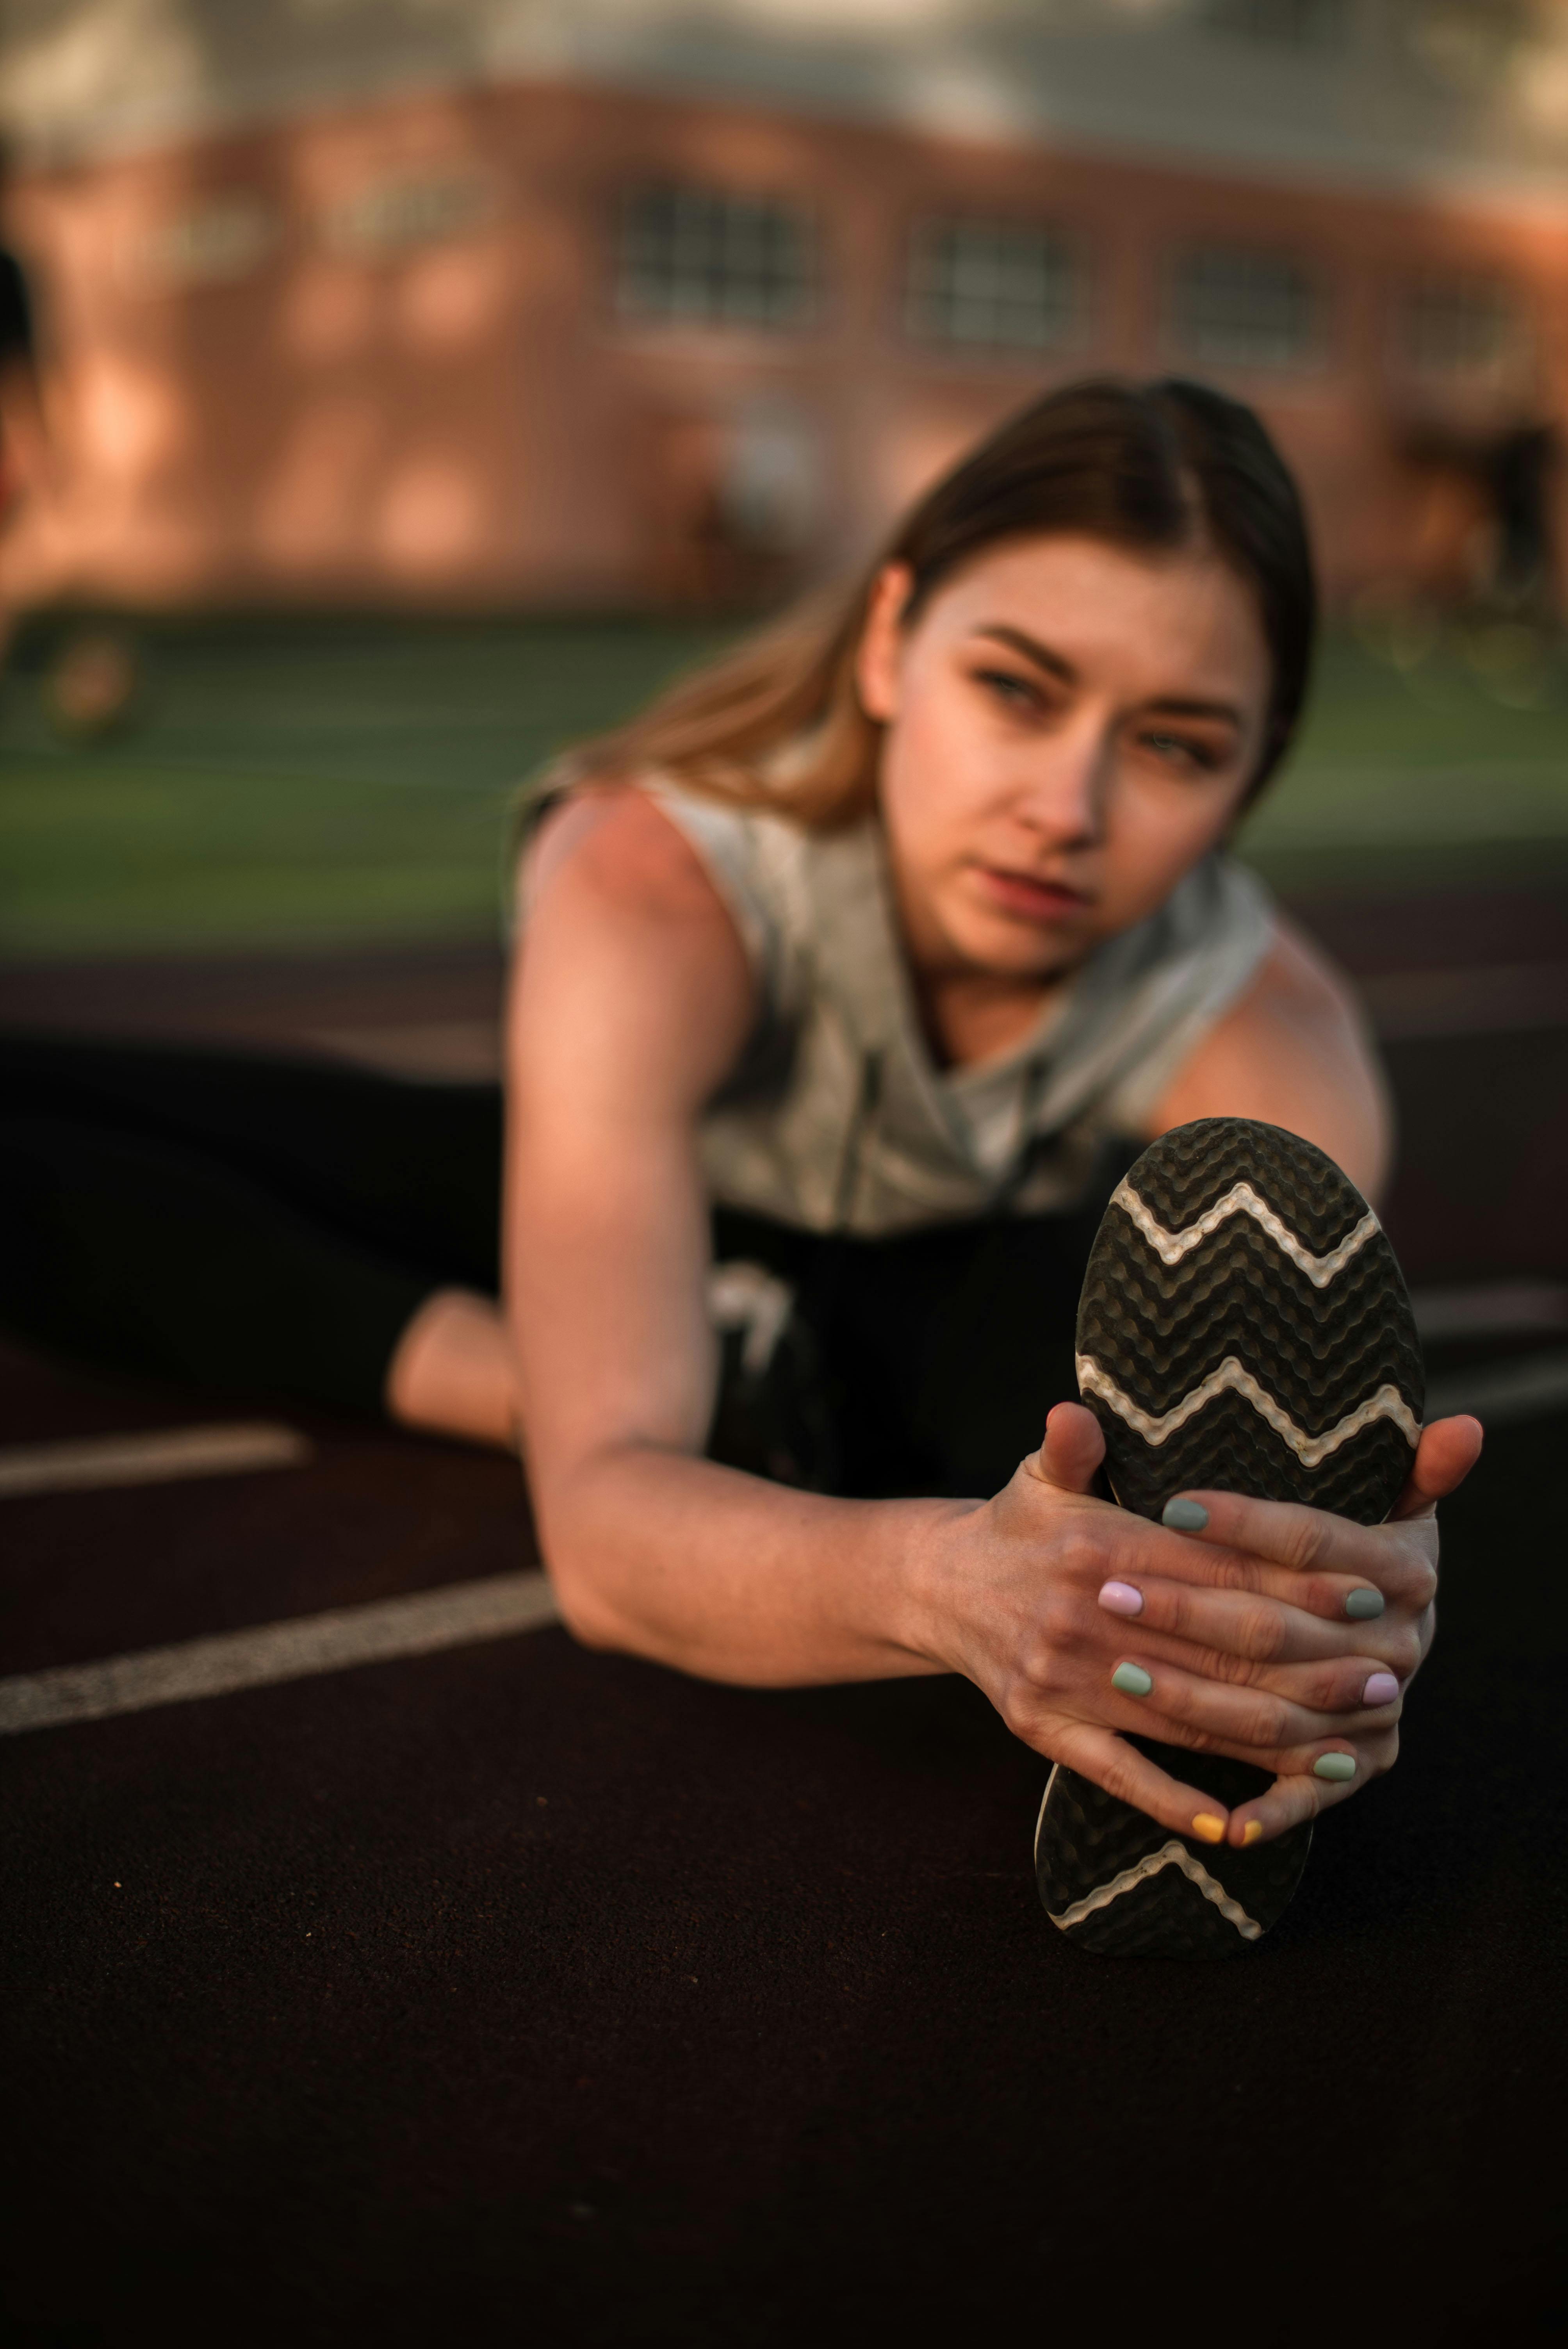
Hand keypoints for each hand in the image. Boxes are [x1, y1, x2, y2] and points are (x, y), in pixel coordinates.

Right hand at [916, 1403, 1482, 1846]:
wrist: (937, 1587)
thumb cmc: (1019, 1527)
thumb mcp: (1041, 1475)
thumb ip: (1071, 1445)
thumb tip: (1076, 1410)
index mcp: (1096, 1550)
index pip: (1217, 1573)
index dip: (1295, 1588)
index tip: (1366, 1598)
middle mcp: (1080, 1617)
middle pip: (1214, 1652)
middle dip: (1307, 1671)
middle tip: (1385, 1683)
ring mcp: (1060, 1680)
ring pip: (1183, 1716)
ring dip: (1268, 1739)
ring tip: (1344, 1751)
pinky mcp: (1042, 1728)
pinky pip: (1120, 1774)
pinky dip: (1177, 1802)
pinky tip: (1235, 1824)